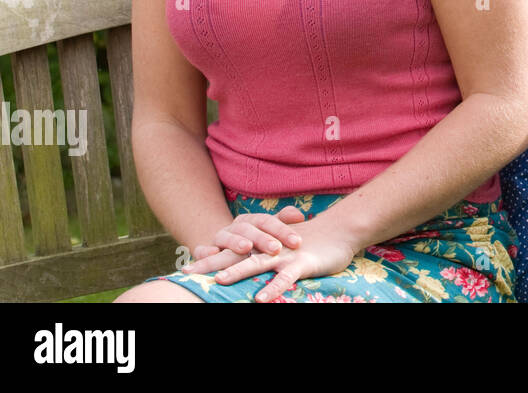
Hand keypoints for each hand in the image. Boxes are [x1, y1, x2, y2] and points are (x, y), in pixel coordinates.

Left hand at [183, 214, 360, 301]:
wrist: (341, 229)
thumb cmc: (312, 241)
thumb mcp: (285, 247)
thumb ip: (265, 252)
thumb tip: (246, 260)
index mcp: (263, 245)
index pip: (232, 251)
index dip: (210, 258)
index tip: (186, 267)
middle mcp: (269, 248)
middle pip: (236, 256)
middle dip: (212, 264)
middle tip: (188, 273)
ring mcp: (285, 255)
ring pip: (257, 263)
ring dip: (238, 272)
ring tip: (219, 282)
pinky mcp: (302, 263)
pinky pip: (285, 277)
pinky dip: (273, 287)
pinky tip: (261, 298)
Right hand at [187, 206, 306, 269]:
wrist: (223, 250)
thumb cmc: (255, 243)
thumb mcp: (269, 233)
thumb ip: (284, 222)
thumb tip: (300, 215)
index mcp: (252, 221)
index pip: (268, 221)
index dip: (283, 231)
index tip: (298, 242)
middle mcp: (235, 227)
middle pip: (249, 229)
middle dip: (263, 239)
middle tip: (276, 248)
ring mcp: (218, 239)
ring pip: (226, 237)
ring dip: (235, 242)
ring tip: (246, 248)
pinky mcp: (203, 252)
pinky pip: (201, 250)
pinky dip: (205, 252)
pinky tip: (212, 253)